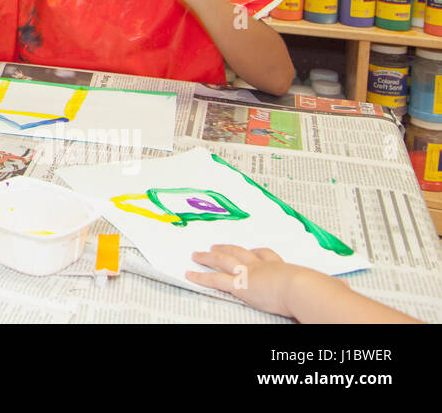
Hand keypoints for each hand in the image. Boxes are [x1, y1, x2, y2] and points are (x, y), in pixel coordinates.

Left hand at [185, 244, 318, 316]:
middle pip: (240, 252)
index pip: (268, 255)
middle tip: (216, 245)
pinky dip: (200, 277)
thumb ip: (331, 288)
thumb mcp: (325, 287)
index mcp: (283, 267)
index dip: (259, 253)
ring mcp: (249, 273)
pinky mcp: (240, 285)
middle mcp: (263, 266)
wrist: (305, 290)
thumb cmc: (316, 290)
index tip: (254, 250)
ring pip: (223, 260)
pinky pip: (215, 280)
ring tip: (197, 254)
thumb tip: (345, 290)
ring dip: (208, 256)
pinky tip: (189, 274)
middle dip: (227, 248)